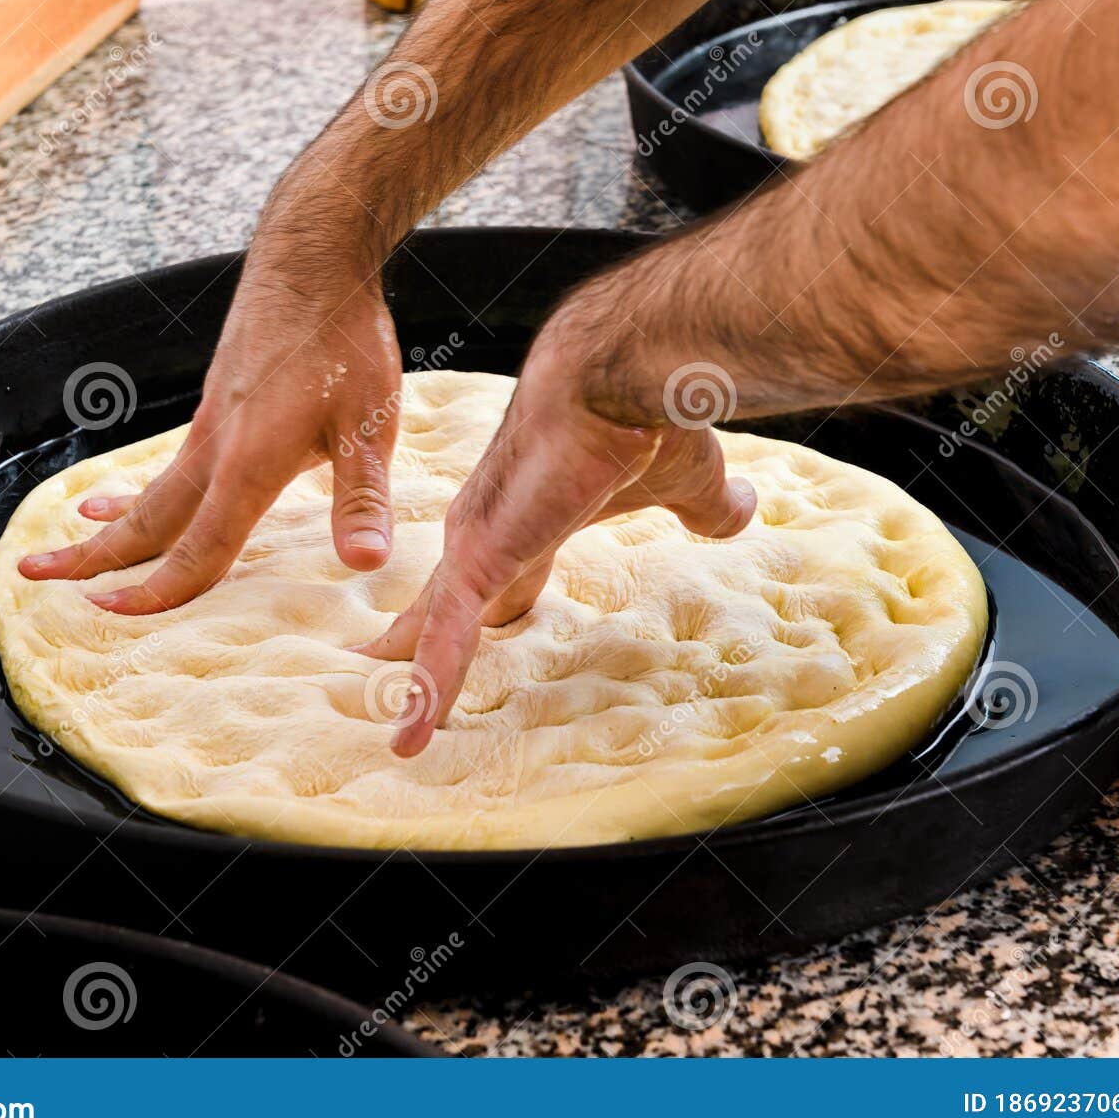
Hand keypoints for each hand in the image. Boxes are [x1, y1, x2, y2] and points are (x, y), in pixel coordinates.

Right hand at [18, 269, 402, 611]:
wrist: (312, 259)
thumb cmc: (344, 338)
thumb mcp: (371, 424)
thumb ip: (363, 497)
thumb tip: (367, 560)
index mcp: (247, 464)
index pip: (198, 548)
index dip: (158, 591)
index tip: (110, 616)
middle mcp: (215, 447)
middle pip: (147, 520)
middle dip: (93, 557)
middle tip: (33, 576)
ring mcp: (211, 423)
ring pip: (152, 490)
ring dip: (109, 524)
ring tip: (68, 542)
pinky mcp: (218, 404)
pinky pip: (168, 463)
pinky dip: (138, 491)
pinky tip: (128, 496)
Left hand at [358, 333, 757, 756]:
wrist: (623, 381)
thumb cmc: (646, 420)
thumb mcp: (686, 482)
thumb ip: (705, 506)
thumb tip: (743, 511)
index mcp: (531, 517)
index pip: (498, 575)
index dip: (480, 606)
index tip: (469, 625)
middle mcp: (490, 531)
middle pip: (444, 603)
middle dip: (412, 638)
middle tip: (375, 664)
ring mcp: (478, 548)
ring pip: (438, 632)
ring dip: (413, 682)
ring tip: (392, 736)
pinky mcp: (478, 561)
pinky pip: (447, 643)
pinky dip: (428, 691)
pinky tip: (410, 736)